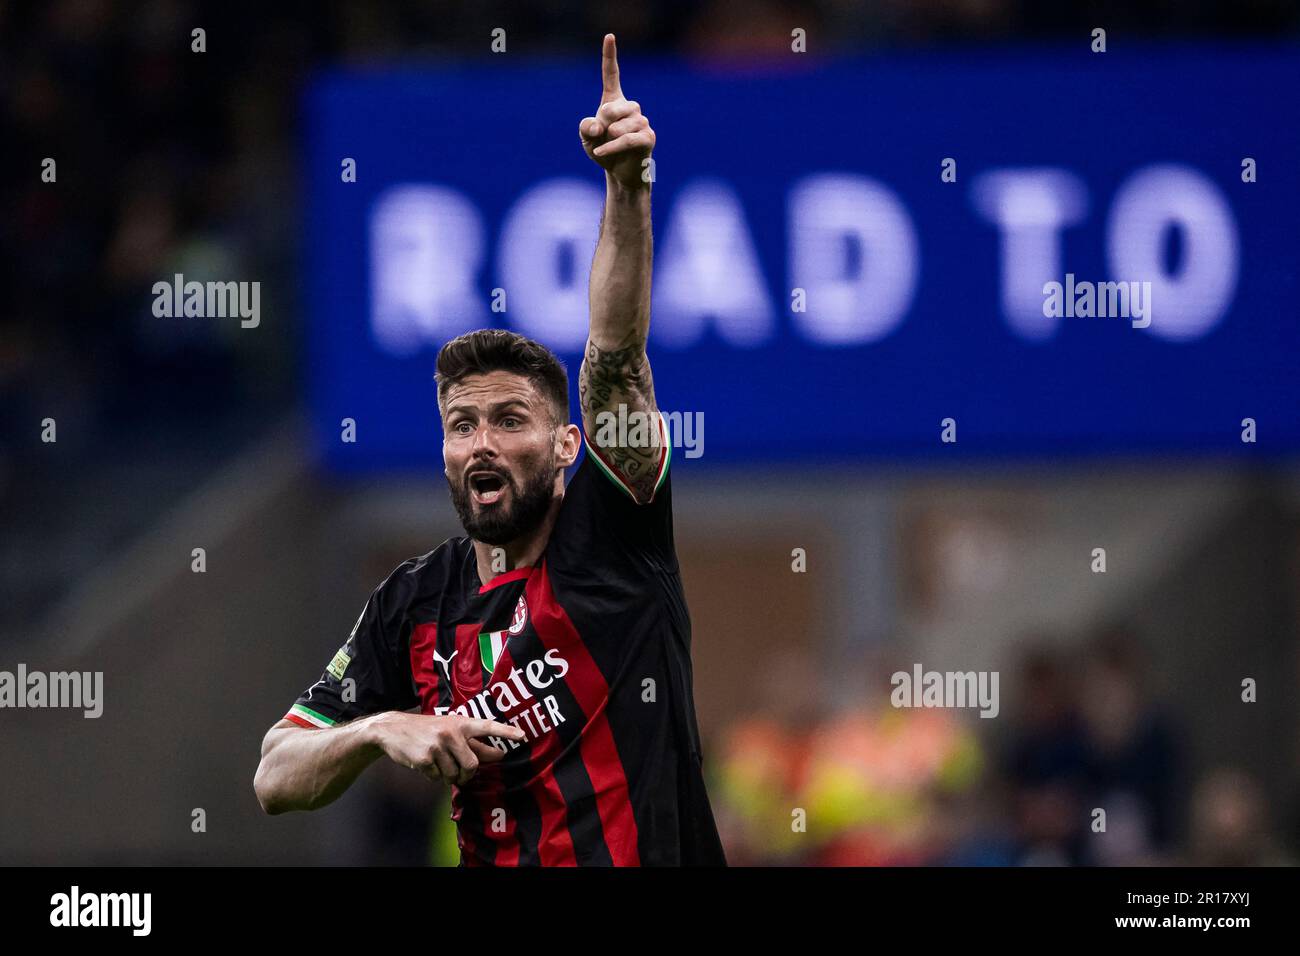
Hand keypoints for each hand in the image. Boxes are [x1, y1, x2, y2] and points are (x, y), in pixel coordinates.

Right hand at [372, 712, 525, 785]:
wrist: (392, 729)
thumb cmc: (429, 730)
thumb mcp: (451, 730)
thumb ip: (475, 743)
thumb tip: (500, 754)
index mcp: (461, 723)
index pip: (488, 727)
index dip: (506, 733)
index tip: (524, 736)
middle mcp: (452, 732)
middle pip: (472, 765)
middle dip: (466, 774)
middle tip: (459, 772)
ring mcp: (438, 745)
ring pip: (454, 775)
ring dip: (447, 775)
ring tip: (437, 762)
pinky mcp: (425, 758)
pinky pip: (437, 778)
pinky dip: (432, 775)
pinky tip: (424, 763)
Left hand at [579, 34, 654, 191]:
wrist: (620, 173)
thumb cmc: (603, 150)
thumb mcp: (587, 138)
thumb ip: (585, 127)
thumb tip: (597, 126)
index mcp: (614, 101)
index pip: (612, 75)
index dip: (609, 56)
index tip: (609, 36)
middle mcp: (630, 108)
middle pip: (614, 107)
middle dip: (604, 120)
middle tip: (601, 133)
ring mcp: (642, 122)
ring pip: (622, 125)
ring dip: (609, 137)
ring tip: (605, 145)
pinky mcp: (648, 137)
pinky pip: (627, 139)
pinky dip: (612, 146)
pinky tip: (601, 152)